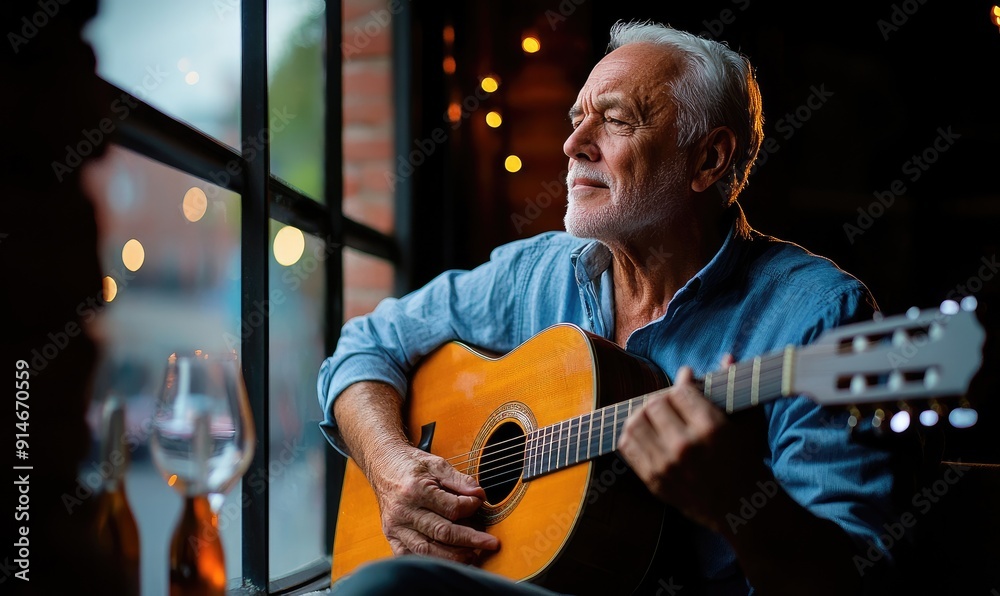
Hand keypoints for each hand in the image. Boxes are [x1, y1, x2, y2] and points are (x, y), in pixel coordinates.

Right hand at [368, 445, 499, 562]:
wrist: (383, 465)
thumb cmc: (411, 465)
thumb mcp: (437, 464)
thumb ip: (459, 480)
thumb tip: (479, 494)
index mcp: (416, 489)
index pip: (451, 508)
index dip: (471, 507)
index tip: (480, 502)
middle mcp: (403, 511)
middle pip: (442, 532)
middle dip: (470, 540)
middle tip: (491, 543)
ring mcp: (395, 526)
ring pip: (427, 550)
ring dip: (453, 556)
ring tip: (473, 556)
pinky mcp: (391, 536)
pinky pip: (410, 556)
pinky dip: (429, 561)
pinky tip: (447, 561)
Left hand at [617, 356, 768, 532]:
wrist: (742, 508)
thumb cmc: (749, 460)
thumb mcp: (751, 422)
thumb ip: (736, 388)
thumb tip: (726, 356)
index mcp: (711, 429)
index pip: (681, 391)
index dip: (683, 383)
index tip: (687, 383)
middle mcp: (686, 447)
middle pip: (655, 404)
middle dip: (663, 398)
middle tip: (671, 402)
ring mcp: (667, 465)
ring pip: (635, 422)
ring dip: (643, 414)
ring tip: (655, 416)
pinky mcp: (654, 480)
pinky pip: (627, 447)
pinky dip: (632, 434)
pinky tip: (645, 433)